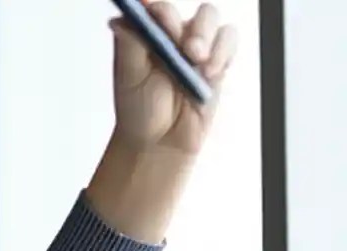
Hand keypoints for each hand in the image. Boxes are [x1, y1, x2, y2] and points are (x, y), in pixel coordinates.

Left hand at [110, 2, 238, 155]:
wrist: (159, 141)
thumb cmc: (138, 109)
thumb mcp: (129, 78)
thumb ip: (129, 44)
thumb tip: (119, 19)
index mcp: (146, 33)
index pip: (157, 8)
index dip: (161, 10)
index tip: (161, 19)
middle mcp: (172, 33)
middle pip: (188, 9)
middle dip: (191, 27)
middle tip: (187, 50)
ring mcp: (196, 44)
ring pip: (211, 18)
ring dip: (207, 37)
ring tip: (196, 62)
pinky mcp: (217, 59)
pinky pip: (228, 40)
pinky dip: (223, 52)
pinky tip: (209, 73)